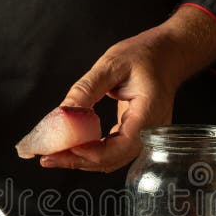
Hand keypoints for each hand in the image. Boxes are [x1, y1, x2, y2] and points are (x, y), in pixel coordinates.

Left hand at [40, 5, 215, 172]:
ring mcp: (145, 137)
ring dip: (82, 160)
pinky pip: (113, 151)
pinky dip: (91, 152)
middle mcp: (150, 132)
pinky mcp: (136, 135)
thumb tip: (62, 113)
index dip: (89, 153)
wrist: (168, 54)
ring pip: (111, 160)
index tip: (62, 149)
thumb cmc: (145, 55)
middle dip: (78, 161)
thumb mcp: (112, 64)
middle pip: (112, 160)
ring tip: (54, 156)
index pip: (119, 146)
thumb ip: (86, 89)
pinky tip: (72, 148)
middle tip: (47, 158)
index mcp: (148, 114)